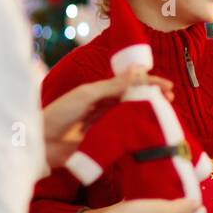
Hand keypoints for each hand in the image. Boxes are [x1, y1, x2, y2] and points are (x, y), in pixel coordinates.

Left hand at [42, 68, 174, 168]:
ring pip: (134, 116)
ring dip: (149, 114)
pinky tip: (150, 133)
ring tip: (166, 115)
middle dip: (154, 98)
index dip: (151, 83)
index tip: (168, 86)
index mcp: (103, 91)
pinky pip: (126, 135)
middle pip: (137, 99)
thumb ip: (113, 85)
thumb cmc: (60, 113)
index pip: (132, 83)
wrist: (41, 142)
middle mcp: (107, 106)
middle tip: (171, 100)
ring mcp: (107, 124)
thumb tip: (138, 70)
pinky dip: (139, 132)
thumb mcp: (88, 95)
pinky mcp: (106, 141)